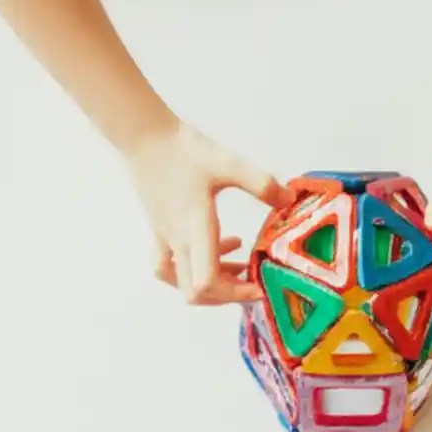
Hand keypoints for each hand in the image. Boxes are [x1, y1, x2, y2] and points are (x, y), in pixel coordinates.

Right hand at [127, 119, 294, 304]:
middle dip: (225, 295)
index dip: (233, 294)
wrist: (143, 136)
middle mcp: (177, 240)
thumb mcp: (228, 163)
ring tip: (238, 264)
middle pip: (194, 291)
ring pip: (180, 281)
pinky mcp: (159, 228)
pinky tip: (218, 243)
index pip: (207, 283)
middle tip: (251, 281)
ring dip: (210, 283)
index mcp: (195, 231)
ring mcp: (164, 237)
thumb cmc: (182, 150)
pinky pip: (170, 263)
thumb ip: (260, 183)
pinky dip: (192, 266)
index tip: (258, 287)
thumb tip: (288, 201)